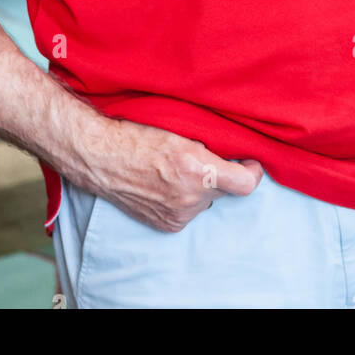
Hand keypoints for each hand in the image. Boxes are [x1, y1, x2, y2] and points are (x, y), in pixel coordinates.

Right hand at [69, 116, 263, 231]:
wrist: (101, 158)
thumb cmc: (137, 135)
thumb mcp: (179, 129)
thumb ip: (210, 143)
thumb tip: (233, 150)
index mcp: (197, 169)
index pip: (245, 184)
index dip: (253, 172)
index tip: (250, 162)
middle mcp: (191, 197)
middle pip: (225, 190)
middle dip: (221, 175)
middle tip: (203, 157)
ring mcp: (179, 214)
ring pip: (206, 201)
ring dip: (201, 188)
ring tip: (177, 170)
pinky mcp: (168, 226)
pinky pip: (189, 212)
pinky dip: (185, 199)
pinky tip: (167, 184)